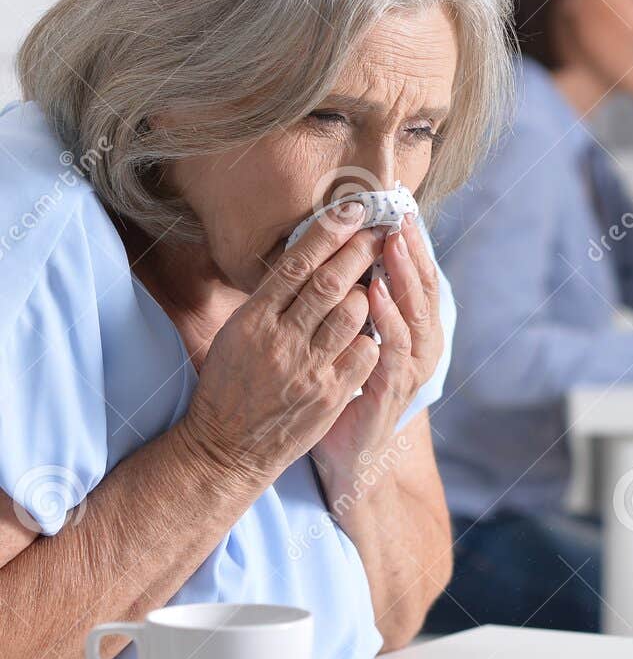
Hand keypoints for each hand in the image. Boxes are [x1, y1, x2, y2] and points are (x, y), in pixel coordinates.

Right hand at [179, 201, 385, 482]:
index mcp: (253, 319)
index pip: (295, 265)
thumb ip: (270, 301)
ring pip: (351, 314)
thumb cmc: (231, 384)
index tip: (352, 210)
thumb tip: (305, 260)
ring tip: (374, 285)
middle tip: (380, 232)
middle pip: (328, 283)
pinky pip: (363, 353)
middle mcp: (280, 339)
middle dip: (359, 252)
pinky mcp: (329, 394)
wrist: (226, 447)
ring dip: (368, 294)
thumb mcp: (237, 334)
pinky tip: (373, 331)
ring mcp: (307, 367)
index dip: (327, 233)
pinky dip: (372, 336)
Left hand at [312, 213, 445, 499]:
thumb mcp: (354, 341)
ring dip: (402, 279)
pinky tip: (374, 296)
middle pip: (422, 292)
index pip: (416, 280)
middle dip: (410, 253)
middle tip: (398, 218)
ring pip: (413, 317)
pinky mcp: (391, 393)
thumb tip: (346, 256)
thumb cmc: (347, 392)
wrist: (349, 456)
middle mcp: (419, 348)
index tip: (396, 210)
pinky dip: (386, 322)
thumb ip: (358, 305)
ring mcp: (409, 371)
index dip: (410, 246)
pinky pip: (392, 351)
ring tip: (390, 245)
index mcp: (412, 333)